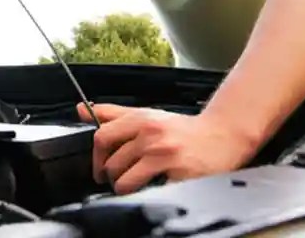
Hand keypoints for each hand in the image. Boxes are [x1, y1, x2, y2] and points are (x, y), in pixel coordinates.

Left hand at [78, 103, 260, 193]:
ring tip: (138, 185)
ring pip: (125, 182)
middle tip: (121, 179)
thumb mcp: (148, 116)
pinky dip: (150, 194)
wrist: (223, 135)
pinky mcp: (179, 174)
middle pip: (112, 164)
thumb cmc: (183, 129)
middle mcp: (151, 135)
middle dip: (112, 177)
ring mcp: (165, 155)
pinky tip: (158, 187)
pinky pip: (150, 192)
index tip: (100, 168)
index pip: (102, 137)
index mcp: (141, 120)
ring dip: (126, 189)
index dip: (96, 157)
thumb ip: (114, 114)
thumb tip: (81, 110)